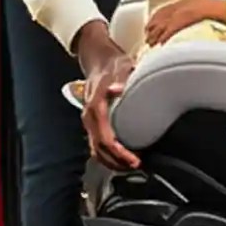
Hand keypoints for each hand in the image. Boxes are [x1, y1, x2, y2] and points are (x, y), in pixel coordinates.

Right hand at [73, 22, 140, 170]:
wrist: (98, 59)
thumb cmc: (112, 64)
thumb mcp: (122, 67)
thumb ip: (121, 78)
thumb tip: (117, 89)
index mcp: (96, 105)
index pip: (104, 137)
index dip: (119, 152)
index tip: (134, 160)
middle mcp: (89, 116)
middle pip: (99, 149)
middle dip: (117, 162)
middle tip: (136, 166)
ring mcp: (89, 120)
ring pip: (96, 150)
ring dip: (112, 161)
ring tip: (130, 165)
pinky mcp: (92, 123)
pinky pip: (97, 145)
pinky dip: (108, 155)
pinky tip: (121, 157)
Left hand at [145, 0, 225, 46]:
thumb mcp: (211, 13)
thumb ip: (200, 17)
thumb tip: (195, 26)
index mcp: (192, 0)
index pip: (168, 8)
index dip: (157, 18)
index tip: (150, 26)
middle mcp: (187, 3)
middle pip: (164, 14)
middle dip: (154, 26)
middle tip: (147, 37)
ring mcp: (187, 9)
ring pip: (166, 22)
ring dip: (157, 33)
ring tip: (151, 43)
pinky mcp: (189, 16)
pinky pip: (173, 27)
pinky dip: (165, 36)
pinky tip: (161, 43)